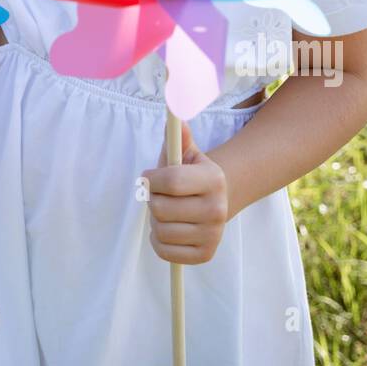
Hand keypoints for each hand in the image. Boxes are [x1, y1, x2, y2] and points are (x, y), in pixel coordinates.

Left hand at [141, 120, 228, 264]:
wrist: (214, 202)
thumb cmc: (189, 174)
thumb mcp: (183, 152)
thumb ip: (176, 135)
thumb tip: (175, 110)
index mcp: (212, 179)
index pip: (171, 182)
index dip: (150, 179)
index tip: (148, 177)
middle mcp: (218, 209)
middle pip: (160, 209)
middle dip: (152, 200)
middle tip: (161, 196)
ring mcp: (213, 234)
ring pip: (159, 231)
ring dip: (155, 221)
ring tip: (168, 212)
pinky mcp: (205, 255)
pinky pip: (163, 251)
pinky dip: (158, 241)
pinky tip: (170, 229)